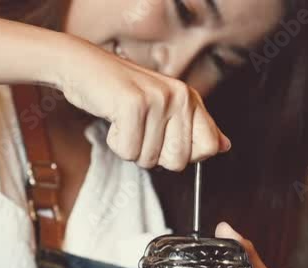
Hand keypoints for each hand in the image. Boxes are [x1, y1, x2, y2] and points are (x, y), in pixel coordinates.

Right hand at [55, 39, 230, 170]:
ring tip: (124, 121)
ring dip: (130, 147)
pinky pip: (128, 151)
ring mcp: (157, 99)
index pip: (210, 147)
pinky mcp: (133, 105)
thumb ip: (195, 127)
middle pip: (178, 161)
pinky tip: (114, 119)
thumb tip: (223, 146)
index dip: (185, 155)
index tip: (164, 139)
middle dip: (153, 156)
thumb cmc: (120, 91)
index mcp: (190, 97)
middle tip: (140, 130)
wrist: (83, 67)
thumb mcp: (163, 106)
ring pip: (148, 159)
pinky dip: (115, 143)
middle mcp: (179, 96)